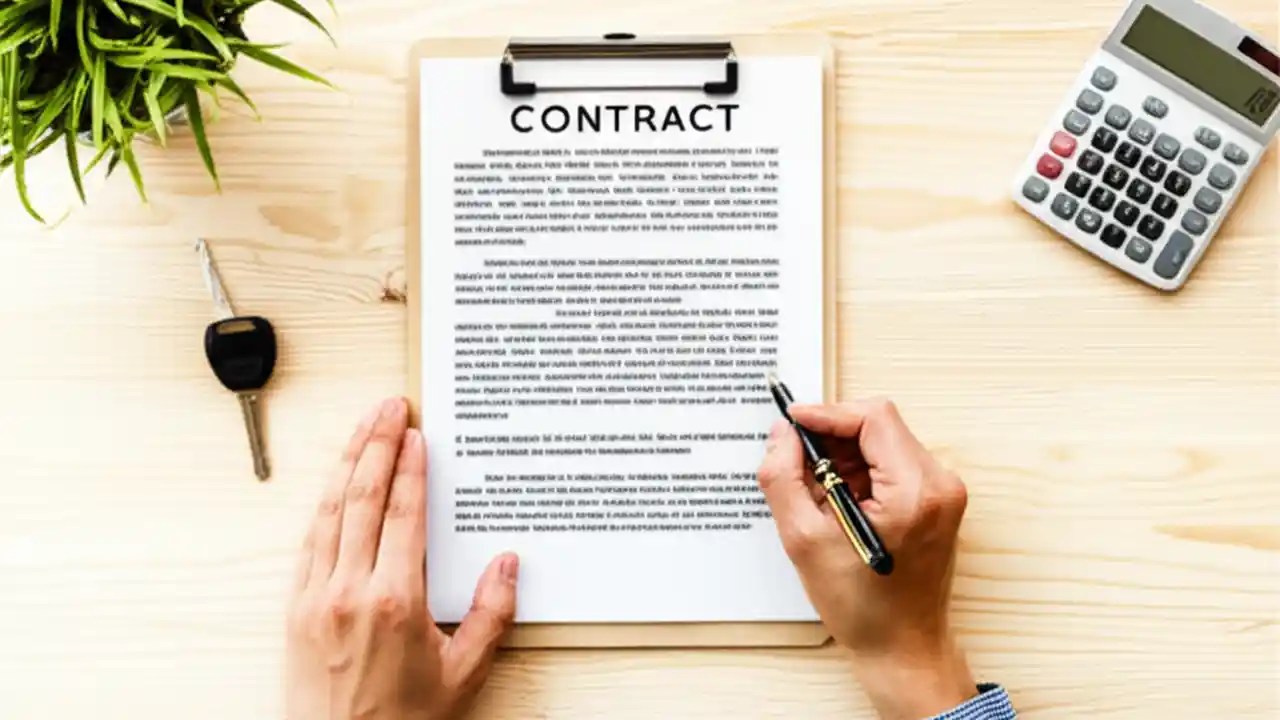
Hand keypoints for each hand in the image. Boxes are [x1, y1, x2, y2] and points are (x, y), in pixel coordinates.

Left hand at [287, 397, 518, 719]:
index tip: (415, 433)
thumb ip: (491, 615)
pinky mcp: (295, 609)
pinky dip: (323, 505)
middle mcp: (350, 591)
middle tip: (388, 408)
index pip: (401, 514)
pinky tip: (334, 484)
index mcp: (396, 601)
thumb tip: (508, 565)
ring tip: (361, 428)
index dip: (409, 467)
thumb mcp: (464, 673)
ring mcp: (316, 597)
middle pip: (362, 498)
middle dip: (375, 445)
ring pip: (329, 512)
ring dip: (345, 463)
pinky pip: (309, 542)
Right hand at [757, 399, 974, 719]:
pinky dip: (859, 475)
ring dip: (843, 460)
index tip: (792, 423)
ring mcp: (942, 492)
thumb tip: (781, 435)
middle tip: (798, 468)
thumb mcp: (805, 541)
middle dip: (832, 440)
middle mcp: (939, 484)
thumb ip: (784, 479)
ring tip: (818, 500)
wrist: (903, 649)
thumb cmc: (864, 608)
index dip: (826, 414)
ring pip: (882, 444)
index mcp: (915, 491)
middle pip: (877, 427)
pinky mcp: (936, 501)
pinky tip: (838, 507)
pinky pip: (891, 465)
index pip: (872, 418)